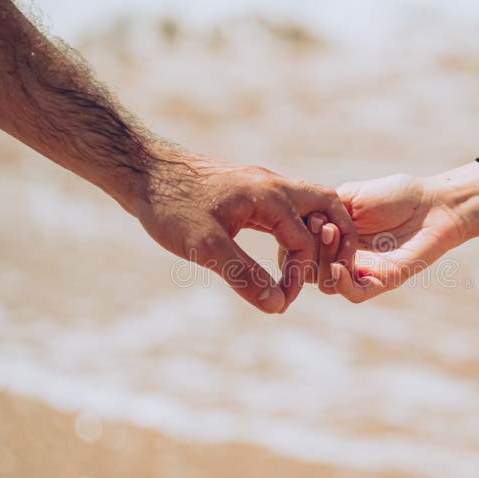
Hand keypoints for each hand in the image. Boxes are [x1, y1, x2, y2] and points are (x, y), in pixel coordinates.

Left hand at [133, 147, 356, 312]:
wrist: (142, 170)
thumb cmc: (172, 204)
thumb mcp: (207, 246)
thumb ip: (245, 276)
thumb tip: (277, 306)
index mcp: (270, 197)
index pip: (305, 243)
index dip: (297, 279)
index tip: (279, 304)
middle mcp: (273, 186)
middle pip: (326, 207)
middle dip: (336, 241)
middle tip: (333, 272)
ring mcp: (262, 186)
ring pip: (307, 207)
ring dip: (313, 237)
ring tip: (304, 270)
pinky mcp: (248, 192)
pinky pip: (285, 211)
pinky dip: (292, 232)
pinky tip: (278, 254)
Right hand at [300, 172, 467, 302]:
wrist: (433, 205)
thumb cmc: (395, 196)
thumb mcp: (350, 195)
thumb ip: (323, 208)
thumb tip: (298, 222)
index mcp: (333, 239)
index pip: (300, 250)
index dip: (296, 239)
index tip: (306, 218)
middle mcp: (343, 258)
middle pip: (308, 270)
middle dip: (310, 247)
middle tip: (323, 225)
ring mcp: (361, 272)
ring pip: (327, 284)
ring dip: (324, 262)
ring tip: (333, 235)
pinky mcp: (382, 281)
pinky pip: (354, 294)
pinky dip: (342, 283)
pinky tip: (337, 266)